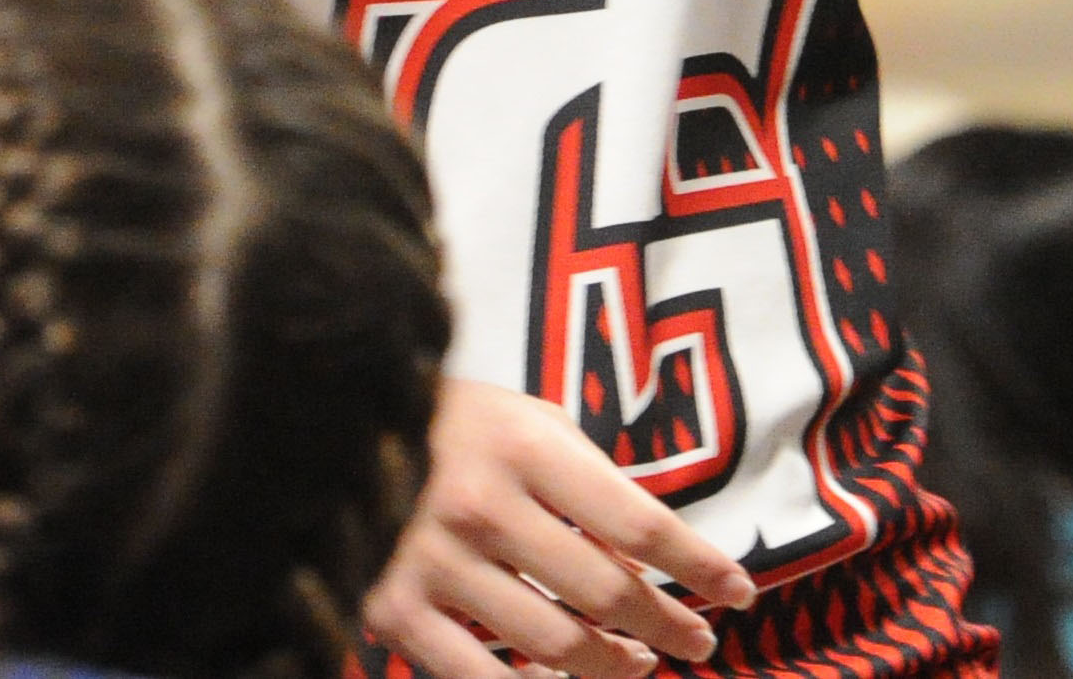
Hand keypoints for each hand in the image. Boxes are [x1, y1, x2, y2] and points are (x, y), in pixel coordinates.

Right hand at [362, 377, 756, 678]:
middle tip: (698, 643)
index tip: (740, 591)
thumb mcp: (526, 419)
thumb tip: (651, 552)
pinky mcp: (395, 612)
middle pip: (603, 592)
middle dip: (666, 626)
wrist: (331, 422)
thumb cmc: (454, 420)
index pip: (637, 521)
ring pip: (552, 646)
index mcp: (525, 445)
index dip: (698, 564)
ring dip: (611, 667)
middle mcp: (485, 506)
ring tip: (640, 666)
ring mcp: (437, 564)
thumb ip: (586, 478)